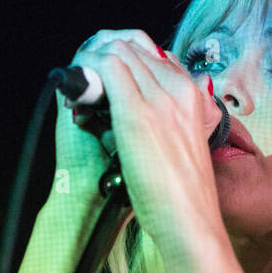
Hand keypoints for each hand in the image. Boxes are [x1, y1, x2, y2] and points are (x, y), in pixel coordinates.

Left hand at [70, 29, 225, 253]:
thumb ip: (173, 123)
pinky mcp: (135, 113)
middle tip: (87, 88)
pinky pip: (107, 66)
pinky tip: (77, 93)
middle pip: (135, 48)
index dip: (125, 64)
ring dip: (93, 64)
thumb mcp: (185, 148)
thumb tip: (149, 119)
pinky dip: (87, 70)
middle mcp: (180, 90)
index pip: (155, 56)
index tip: (107, 85)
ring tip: (81, 94)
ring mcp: (160, 98)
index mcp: (194, 98)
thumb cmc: (184, 197)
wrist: (189, 224)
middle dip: (105, 61)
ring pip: (119, 51)